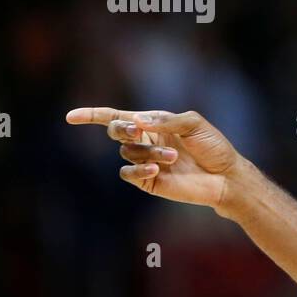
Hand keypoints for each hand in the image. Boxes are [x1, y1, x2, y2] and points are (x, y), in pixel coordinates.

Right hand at [65, 107, 240, 208]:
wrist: (226, 176)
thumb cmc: (213, 146)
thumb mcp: (194, 124)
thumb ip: (167, 120)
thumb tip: (139, 121)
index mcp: (154, 123)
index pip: (117, 117)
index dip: (92, 115)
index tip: (70, 117)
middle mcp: (146, 140)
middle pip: (116, 131)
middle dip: (122, 129)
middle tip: (137, 130)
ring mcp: (146, 161)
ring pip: (128, 152)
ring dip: (148, 152)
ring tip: (173, 157)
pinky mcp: (149, 180)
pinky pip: (129, 173)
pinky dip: (139, 169)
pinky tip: (156, 169)